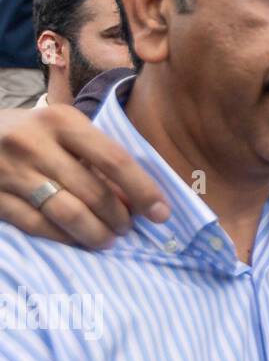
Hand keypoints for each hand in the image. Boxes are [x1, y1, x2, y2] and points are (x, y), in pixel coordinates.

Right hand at [0, 105, 167, 248]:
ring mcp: (10, 171)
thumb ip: (96, 156)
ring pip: (66, 213)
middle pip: (93, 191)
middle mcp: (35, 143)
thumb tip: (135, 197)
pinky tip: (77, 240)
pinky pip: (36, 224)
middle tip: (129, 228)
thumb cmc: (28, 132)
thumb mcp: (61, 129)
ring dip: (95, 232)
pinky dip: (63, 237)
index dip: (143, 190)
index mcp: (62, 121)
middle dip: (119, 217)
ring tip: (108, 240)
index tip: (162, 213)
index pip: (115, 160)